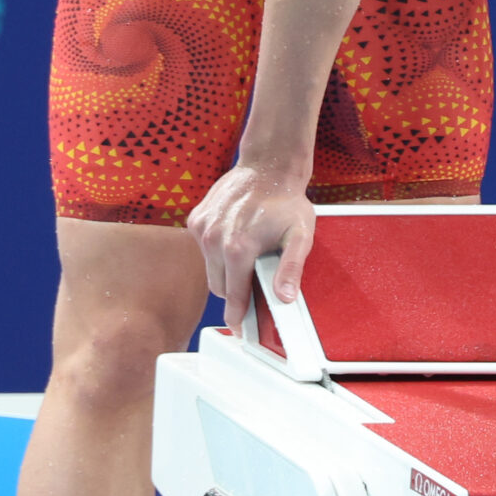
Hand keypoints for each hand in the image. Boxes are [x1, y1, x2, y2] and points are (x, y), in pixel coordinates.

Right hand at [186, 160, 314, 330]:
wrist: (268, 165)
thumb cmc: (286, 201)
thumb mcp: (300, 235)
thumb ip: (291, 269)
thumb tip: (284, 298)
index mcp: (238, 249)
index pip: (233, 298)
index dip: (238, 317)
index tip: (241, 330)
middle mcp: (214, 240)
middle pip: (220, 287)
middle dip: (236, 290)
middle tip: (254, 281)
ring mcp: (202, 229)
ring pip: (210, 269)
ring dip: (225, 269)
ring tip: (247, 253)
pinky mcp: (195, 220)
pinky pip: (203, 248)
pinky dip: (217, 250)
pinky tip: (235, 234)